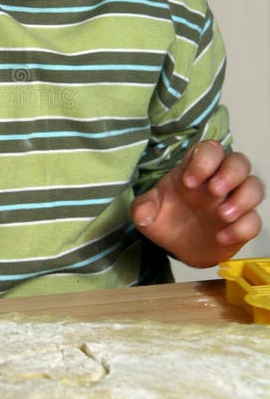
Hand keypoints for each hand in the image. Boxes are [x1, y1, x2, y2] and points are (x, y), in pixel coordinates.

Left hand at [131, 140, 263, 267]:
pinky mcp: (243, 225)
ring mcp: (234, 202)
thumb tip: (142, 213)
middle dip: (230, 173)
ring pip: (255, 186)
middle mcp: (219, 181)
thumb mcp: (147, 213)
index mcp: (196, 169)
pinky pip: (255, 221)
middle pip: (239, 162)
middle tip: (214, 190)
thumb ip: (142, 209)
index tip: (188, 182)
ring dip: (243, 198)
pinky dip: (242, 228)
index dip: (204, 160)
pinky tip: (222, 236)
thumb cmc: (167, 220)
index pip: (209, 150)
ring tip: (222, 215)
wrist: (179, 248)